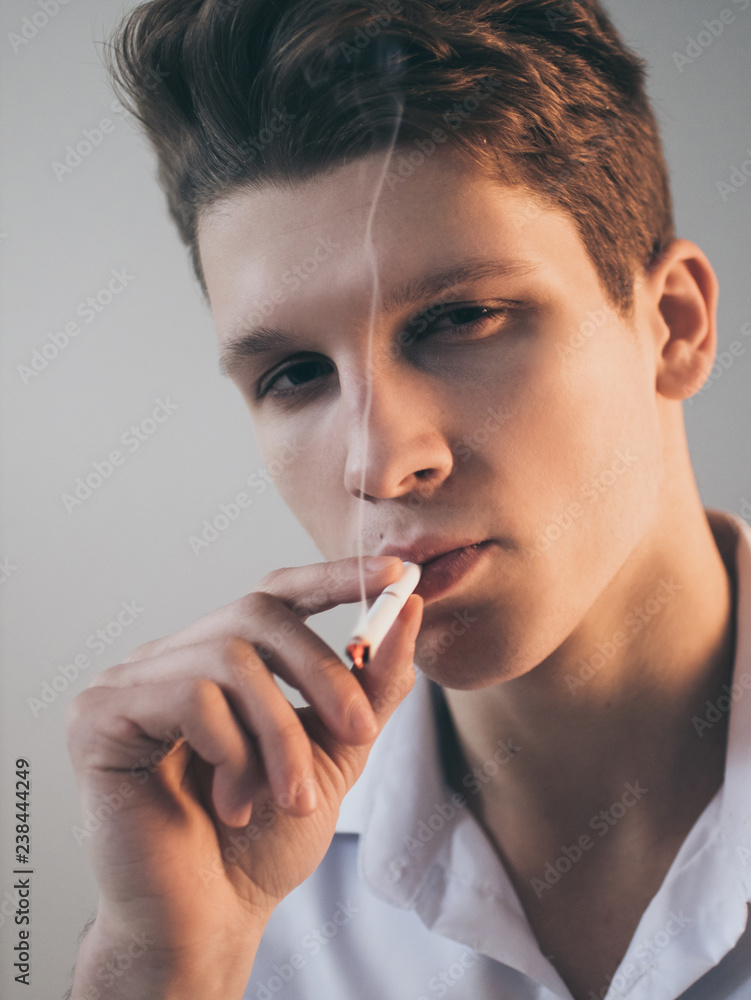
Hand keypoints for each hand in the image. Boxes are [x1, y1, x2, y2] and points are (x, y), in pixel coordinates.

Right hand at [66, 556, 421, 995]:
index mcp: (225, 661)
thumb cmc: (265, 838)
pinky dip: (229, 750)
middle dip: (321, 670)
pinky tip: (229, 799)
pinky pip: (186, 695)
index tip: (397, 572)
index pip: (276, 594)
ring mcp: (132, 679)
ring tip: (289, 797)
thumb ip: (370, 687)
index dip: (334, 576)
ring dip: (278, 733)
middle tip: (359, 729)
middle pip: (256, 612)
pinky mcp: (98, 713)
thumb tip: (410, 613)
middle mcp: (176, 657)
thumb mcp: (338, 753)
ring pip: (227, 659)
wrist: (211, 918)